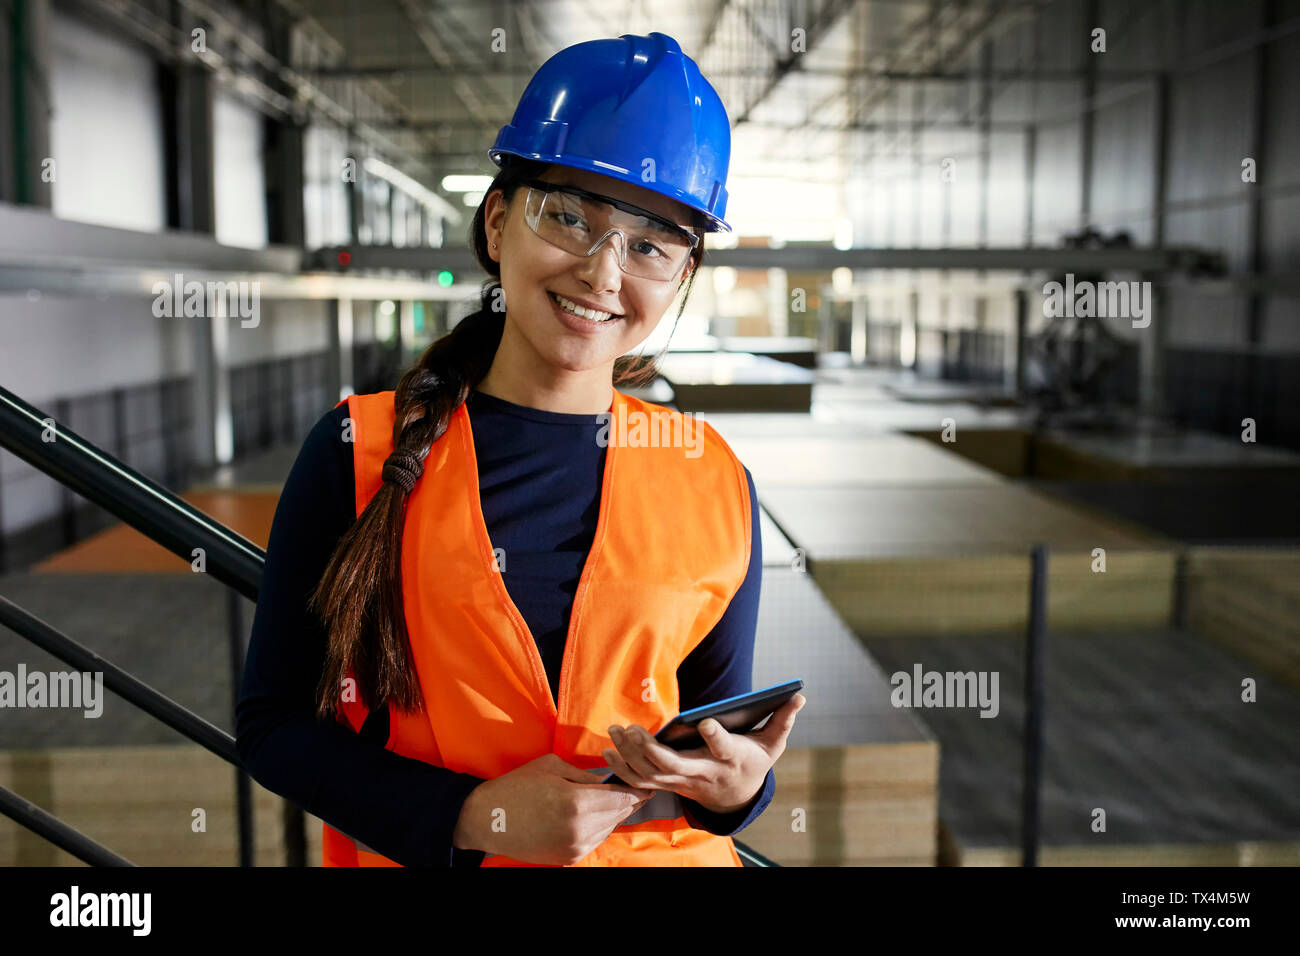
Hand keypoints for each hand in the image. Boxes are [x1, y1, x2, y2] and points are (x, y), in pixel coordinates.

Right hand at [452, 753, 652, 865]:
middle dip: (628, 801)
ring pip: (608, 829)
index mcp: (577, 802)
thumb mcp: (552, 766)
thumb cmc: (517, 786)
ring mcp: (574, 847)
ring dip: (614, 815)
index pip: (621, 797)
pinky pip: (594, 840)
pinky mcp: (568, 858)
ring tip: (616, 800)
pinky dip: (599, 827)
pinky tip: (595, 814)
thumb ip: (585, 776)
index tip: (646, 784)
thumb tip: (608, 781)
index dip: (636, 790)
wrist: (487, 819)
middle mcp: (580, 829)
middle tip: (637, 790)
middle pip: (618, 814)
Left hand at [601, 693, 805, 813]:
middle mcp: (703, 774)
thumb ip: (783, 720)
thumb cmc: (754, 762)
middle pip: (674, 766)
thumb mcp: (773, 744)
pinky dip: (622, 770)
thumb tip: (799, 695)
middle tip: (632, 728)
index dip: (716, 736)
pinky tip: (608, 750)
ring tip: (615, 731)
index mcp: (729, 760)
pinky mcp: (669, 785)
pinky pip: (641, 782)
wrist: (738, 797)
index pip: (723, 749)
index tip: (705, 720)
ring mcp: (683, 782)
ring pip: (651, 775)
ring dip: (629, 756)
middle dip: (651, 749)